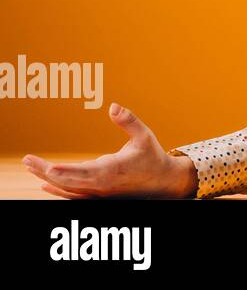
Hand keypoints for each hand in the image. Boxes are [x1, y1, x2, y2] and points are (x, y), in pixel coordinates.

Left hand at [24, 103, 197, 198]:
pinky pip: (73, 195)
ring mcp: (98, 193)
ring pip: (66, 189)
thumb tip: (113, 106)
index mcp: (111, 170)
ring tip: (31, 167)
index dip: (59, 170)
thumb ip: (128, 121)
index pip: (78, 173)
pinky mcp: (99, 195)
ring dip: (47, 179)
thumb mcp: (144, 136)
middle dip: (44, 171)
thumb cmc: (152, 157)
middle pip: (65, 181)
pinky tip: (45, 184)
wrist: (163, 182)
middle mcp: (101, 185)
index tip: (43, 166)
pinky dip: (58, 190)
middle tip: (27, 160)